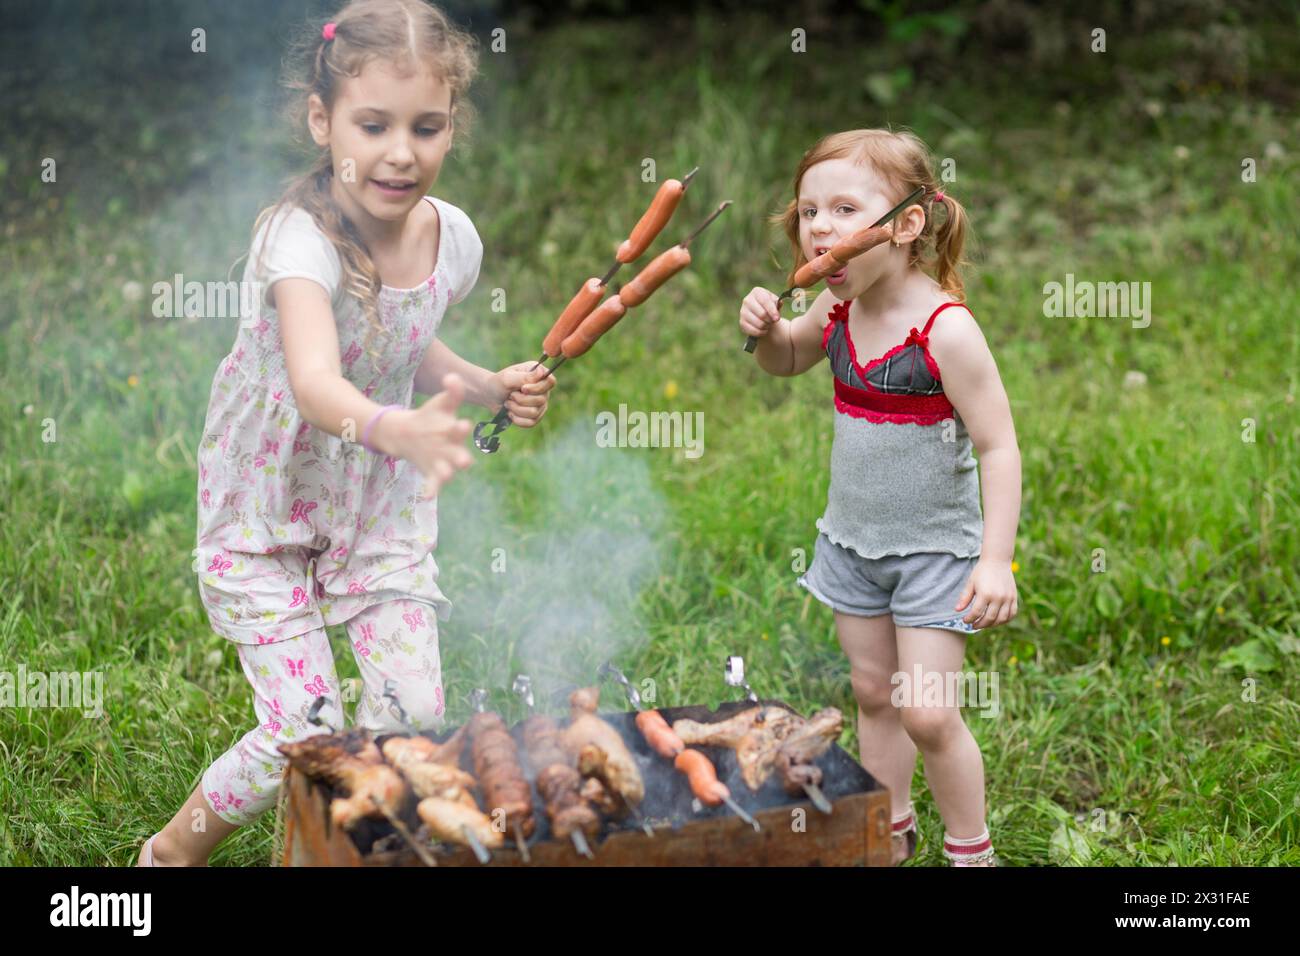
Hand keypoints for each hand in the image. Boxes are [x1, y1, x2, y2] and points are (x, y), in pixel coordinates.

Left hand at [388, 373, 473, 499]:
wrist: (410, 435)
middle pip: (459, 455)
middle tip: (464, 460)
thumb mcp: (441, 403)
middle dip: (462, 458)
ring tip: (446, 476)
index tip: (463, 424)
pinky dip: (430, 490)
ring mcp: (442, 462)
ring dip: (448, 473)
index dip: (462, 428)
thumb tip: (451, 376)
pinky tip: (426, 496)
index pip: (460, 429)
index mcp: (454, 430)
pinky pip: (432, 483)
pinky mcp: (431, 473)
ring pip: (447, 470)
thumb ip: (451, 391)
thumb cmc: (432, 417)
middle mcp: (452, 448)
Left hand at [491, 361, 556, 427]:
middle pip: (541, 400)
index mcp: (539, 374)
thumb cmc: (499, 383)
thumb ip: (524, 377)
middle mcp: (543, 389)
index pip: (550, 381)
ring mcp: (541, 404)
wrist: (491, 396)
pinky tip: (511, 413)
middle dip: (520, 399)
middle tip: (511, 395)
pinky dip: (517, 419)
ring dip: (516, 409)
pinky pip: (530, 422)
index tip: (523, 388)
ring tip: (508, 403)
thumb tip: (541, 372)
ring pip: (534, 412)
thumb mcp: (508, 378)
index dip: (537, 388)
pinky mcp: (535, 417)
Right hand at [739, 286, 781, 339]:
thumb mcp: (775, 302)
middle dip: (770, 320)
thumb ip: (778, 302)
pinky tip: (763, 329)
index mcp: (757, 292)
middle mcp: (747, 300)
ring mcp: (743, 311)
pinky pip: (754, 331)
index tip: (777, 318)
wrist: (762, 315)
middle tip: (773, 321)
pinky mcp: (741, 322)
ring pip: (759, 324)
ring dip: (766, 326)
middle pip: (762, 314)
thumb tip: (780, 303)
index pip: (765, 301)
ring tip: (768, 324)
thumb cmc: (770, 307)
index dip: (772, 311)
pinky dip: (761, 332)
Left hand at [955, 558, 1018, 628]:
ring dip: (992, 625)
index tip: (965, 621)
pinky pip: (1012, 614)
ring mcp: (1008, 598)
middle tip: (974, 625)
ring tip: (984, 624)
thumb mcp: (970, 583)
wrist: (997, 560)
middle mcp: (998, 597)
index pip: (976, 613)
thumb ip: (964, 598)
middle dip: (980, 624)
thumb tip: (957, 611)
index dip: (969, 619)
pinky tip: (997, 620)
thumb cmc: (981, 571)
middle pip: (989, 618)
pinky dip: (1005, 620)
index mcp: (985, 593)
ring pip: (1001, 619)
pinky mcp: (1014, 597)